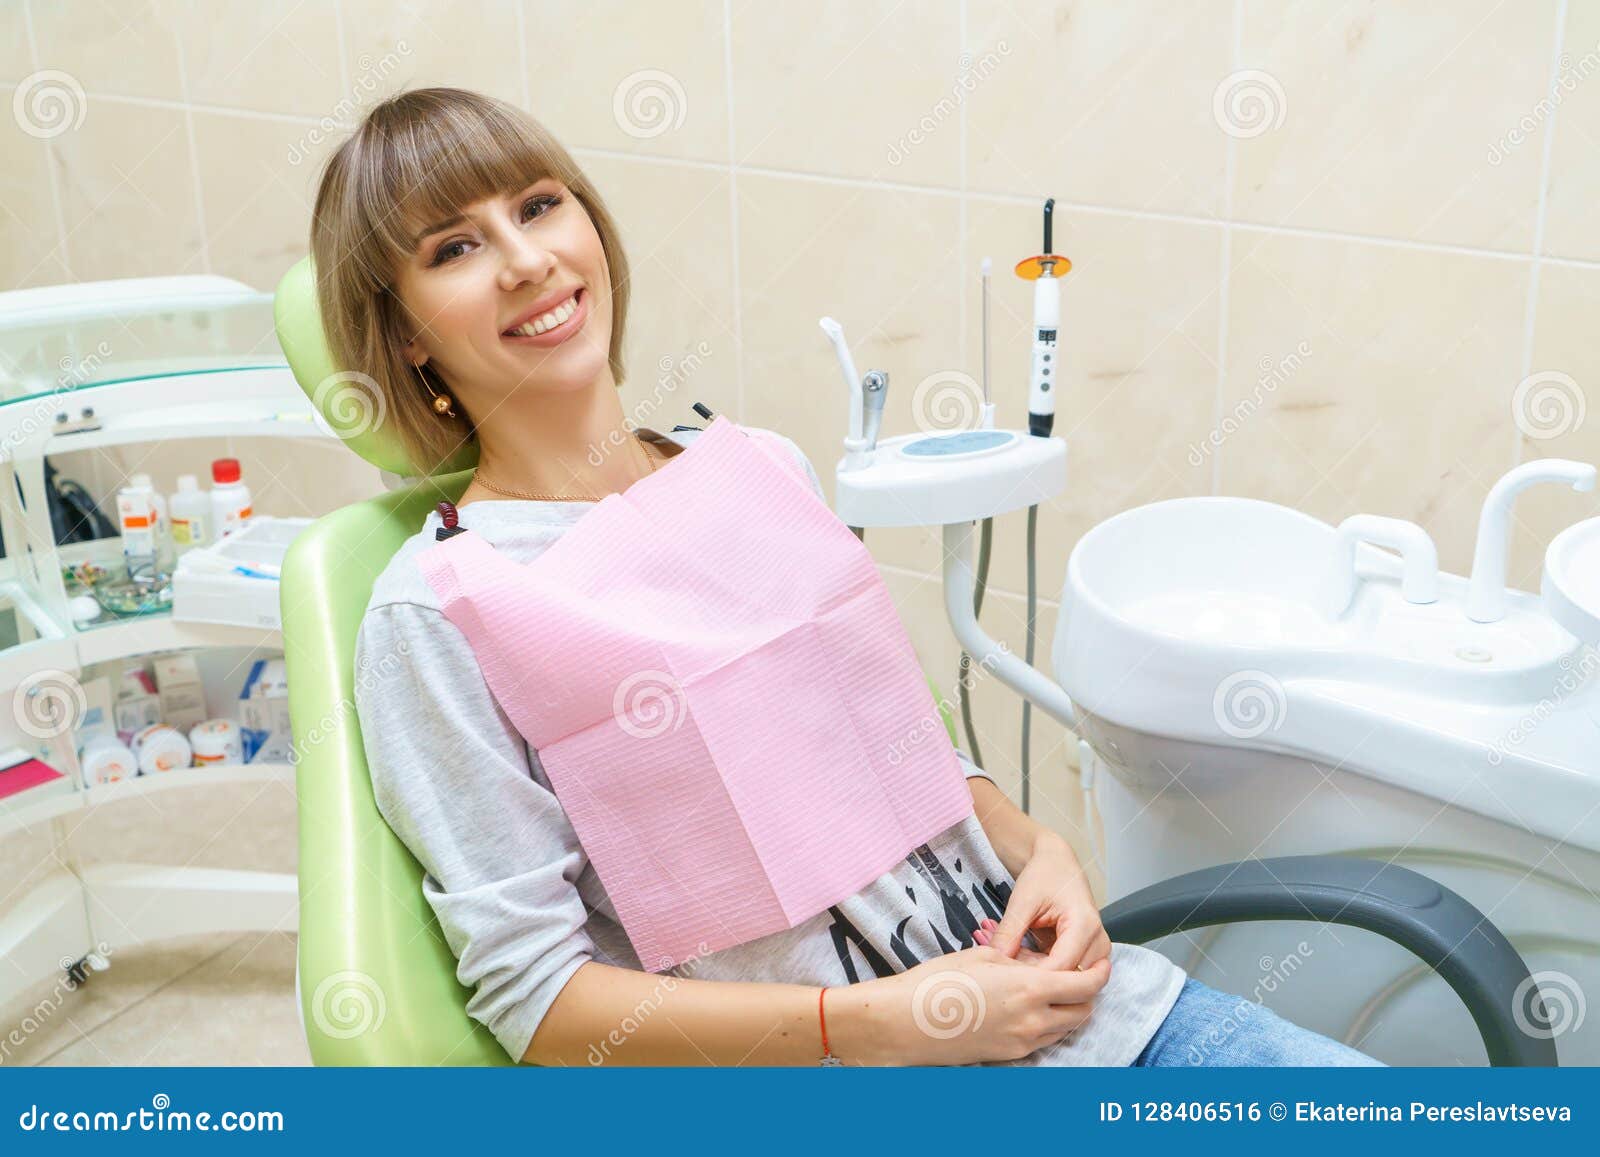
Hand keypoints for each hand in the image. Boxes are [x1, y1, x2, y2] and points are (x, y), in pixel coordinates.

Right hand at [833, 945, 1110, 1064]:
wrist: (907, 1021)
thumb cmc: (941, 981)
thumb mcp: (988, 956)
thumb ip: (1024, 962)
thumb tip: (1044, 965)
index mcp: (1031, 989)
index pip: (1086, 985)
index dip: (1100, 972)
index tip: (1102, 962)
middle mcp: (1034, 1020)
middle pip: (1083, 1011)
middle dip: (1087, 993)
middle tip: (1077, 974)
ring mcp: (1023, 1043)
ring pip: (1065, 1029)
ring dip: (1068, 1010)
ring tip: (1050, 989)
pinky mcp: (1009, 1056)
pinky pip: (1043, 1040)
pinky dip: (1047, 1024)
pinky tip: (1027, 1007)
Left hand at [985, 834, 1112, 972]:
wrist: (1057, 863)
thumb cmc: (1044, 875)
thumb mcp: (1022, 902)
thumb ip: (1009, 933)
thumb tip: (996, 961)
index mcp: (1085, 925)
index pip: (1060, 967)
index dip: (1030, 973)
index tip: (1004, 970)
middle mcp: (1098, 941)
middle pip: (1066, 976)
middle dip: (1032, 974)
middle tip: (1004, 960)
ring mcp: (1097, 950)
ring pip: (1066, 978)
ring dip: (1037, 972)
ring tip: (1013, 952)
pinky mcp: (1090, 954)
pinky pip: (1066, 972)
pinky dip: (1042, 967)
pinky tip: (1023, 954)